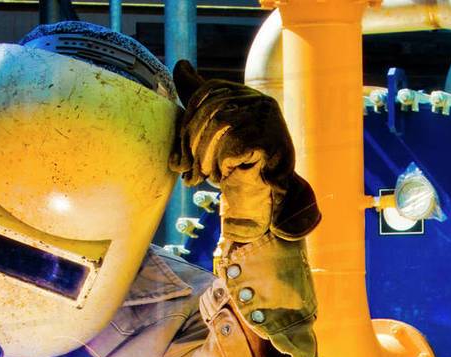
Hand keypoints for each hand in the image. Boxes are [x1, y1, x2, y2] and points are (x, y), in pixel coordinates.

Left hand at [169, 60, 319, 241]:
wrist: (267, 196)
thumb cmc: (238, 163)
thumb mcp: (214, 130)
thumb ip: (198, 101)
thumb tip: (180, 65)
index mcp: (244, 95)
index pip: (207, 92)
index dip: (187, 123)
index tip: (177, 158)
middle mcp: (259, 101)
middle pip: (212, 110)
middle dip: (191, 144)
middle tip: (185, 172)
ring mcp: (269, 119)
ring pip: (222, 124)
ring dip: (205, 156)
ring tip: (202, 177)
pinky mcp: (273, 140)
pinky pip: (236, 145)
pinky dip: (223, 163)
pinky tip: (224, 175)